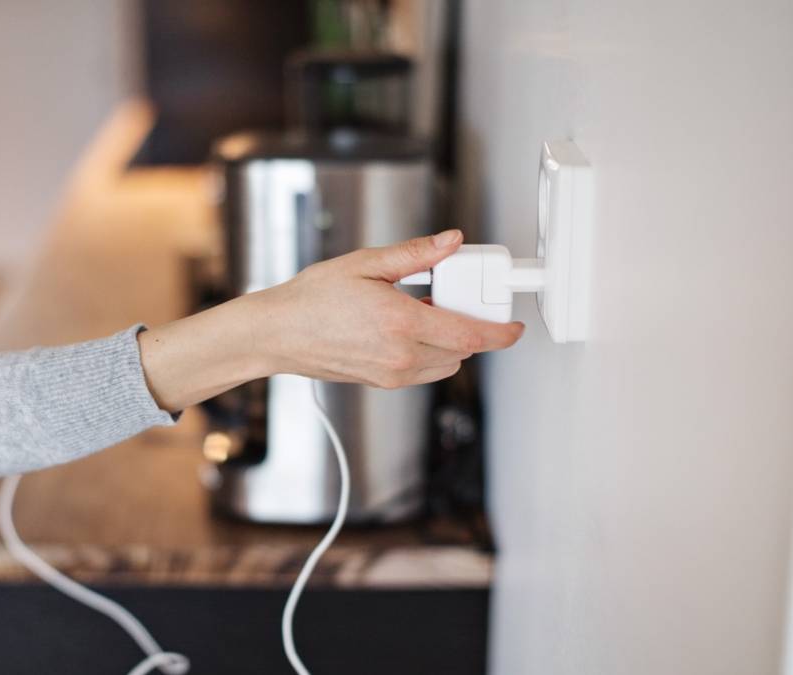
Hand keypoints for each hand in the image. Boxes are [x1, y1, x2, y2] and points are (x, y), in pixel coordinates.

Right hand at [138, 230, 523, 410]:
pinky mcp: (383, 383)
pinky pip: (424, 370)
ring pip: (446, 363)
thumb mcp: (364, 263)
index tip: (514, 327)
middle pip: (464, 350)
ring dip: (449, 341)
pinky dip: (429, 352)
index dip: (501, 332)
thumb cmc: (311, 299)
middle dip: (469, 325)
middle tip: (450, 296)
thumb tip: (451, 242)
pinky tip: (405, 328)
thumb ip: (416, 254)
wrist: (277, 334)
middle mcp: (401, 356)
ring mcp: (392, 375)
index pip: (471, 335)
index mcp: (402, 324)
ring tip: (421, 311)